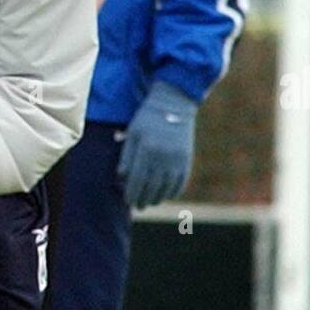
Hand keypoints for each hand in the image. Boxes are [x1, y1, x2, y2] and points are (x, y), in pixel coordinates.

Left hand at [118, 80, 197, 209]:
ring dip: (158, 198)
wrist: (174, 104)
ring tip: (150, 202)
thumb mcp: (132, 134)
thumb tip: (122, 179)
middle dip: (143, 200)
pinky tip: (165, 194)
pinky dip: (173, 192)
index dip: (132, 194)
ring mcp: (177, 159)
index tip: (128, 200)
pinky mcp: (187, 159)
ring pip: (166, 189)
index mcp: (147, 149)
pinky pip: (180, 183)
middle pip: (152, 188)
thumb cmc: (147, 118)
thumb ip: (126, 157)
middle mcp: (163, 156)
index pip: (137, 180)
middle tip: (138, 206)